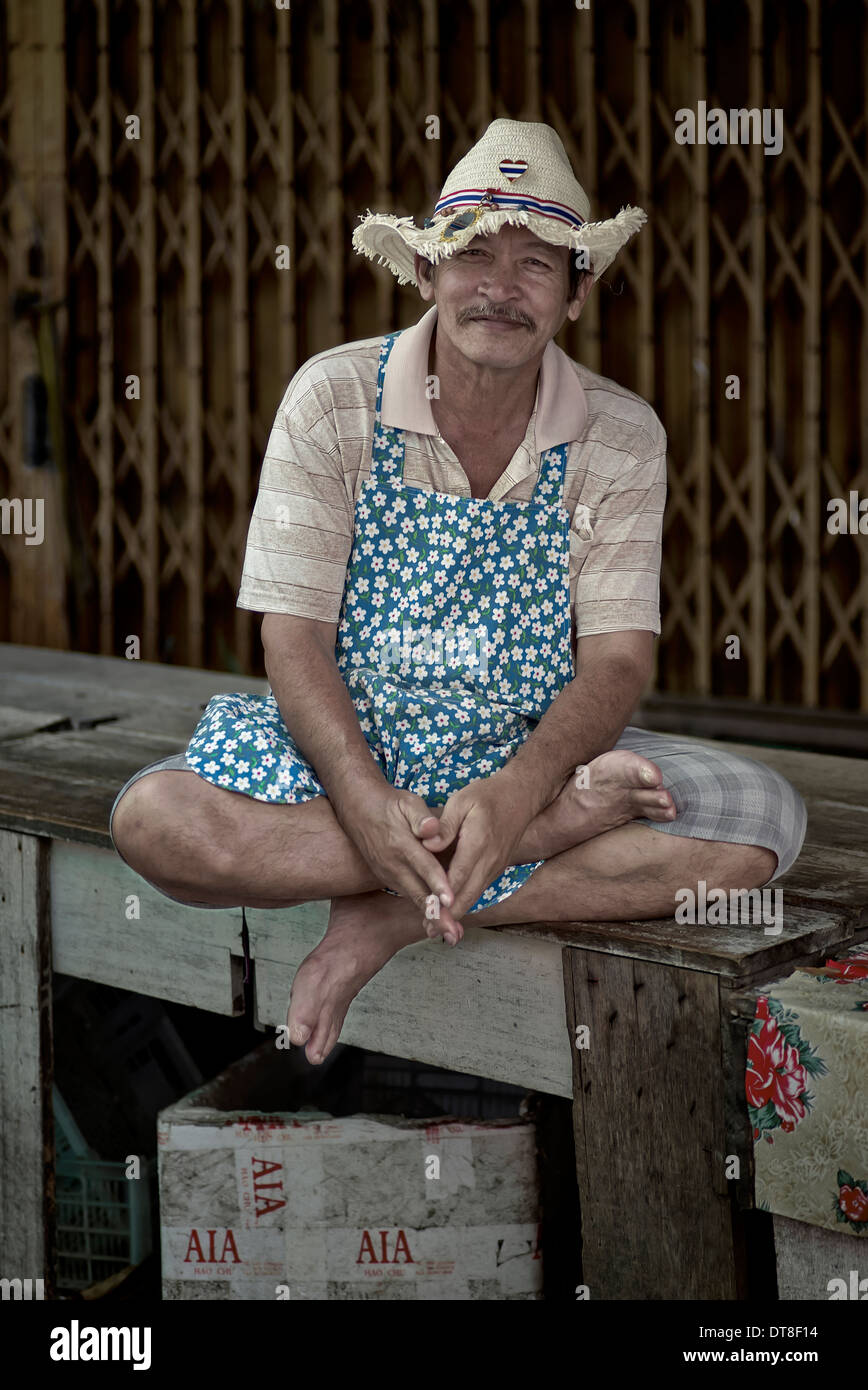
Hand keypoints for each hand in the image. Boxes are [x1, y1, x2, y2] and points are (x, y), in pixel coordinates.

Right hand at [335, 784, 461, 937]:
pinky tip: (437, 921)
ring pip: (413, 898)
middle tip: (453, 932)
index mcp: (401, 844)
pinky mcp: (387, 878)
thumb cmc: (389, 804)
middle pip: (419, 893)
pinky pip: (408, 895)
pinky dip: (423, 909)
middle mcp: (393, 864)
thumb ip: (420, 817)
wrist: (358, 809)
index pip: (424, 866)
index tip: (451, 899)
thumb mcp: (406, 802)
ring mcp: (388, 874)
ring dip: (431, 917)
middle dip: (437, 914)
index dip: (438, 883)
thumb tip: (432, 828)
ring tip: (450, 933)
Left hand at [416, 770, 532, 922]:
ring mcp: (496, 866)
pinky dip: (465, 902)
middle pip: (468, 894)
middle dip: (449, 915)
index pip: (458, 876)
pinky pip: (480, 889)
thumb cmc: (487, 796)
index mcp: (478, 842)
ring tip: (436, 928)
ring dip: (457, 913)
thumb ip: (445, 826)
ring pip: (475, 896)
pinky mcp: (497, 868)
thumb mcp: (462, 801)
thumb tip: (428, 846)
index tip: (428, 911)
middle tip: (429, 931)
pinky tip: (452, 911)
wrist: (520, 796)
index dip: (444, 897)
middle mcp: (490, 860)